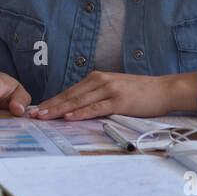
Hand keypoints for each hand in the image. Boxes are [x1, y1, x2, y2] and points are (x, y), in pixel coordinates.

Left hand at [29, 72, 176, 120]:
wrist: (164, 89)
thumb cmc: (139, 92)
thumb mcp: (114, 88)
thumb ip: (96, 94)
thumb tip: (76, 107)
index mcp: (96, 78)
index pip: (69, 91)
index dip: (52, 101)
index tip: (37, 109)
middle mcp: (100, 81)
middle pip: (69, 96)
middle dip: (49, 106)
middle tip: (32, 114)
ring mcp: (109, 90)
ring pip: (78, 101)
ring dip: (59, 110)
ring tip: (44, 116)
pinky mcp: (118, 100)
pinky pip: (95, 108)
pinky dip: (81, 113)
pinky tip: (69, 117)